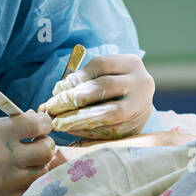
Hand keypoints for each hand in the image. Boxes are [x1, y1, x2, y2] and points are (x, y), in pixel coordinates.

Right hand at [0, 112, 55, 195]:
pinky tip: (13, 180)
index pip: (37, 126)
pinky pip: (25, 193)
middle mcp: (5, 159)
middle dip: (45, 146)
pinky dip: (25, 185)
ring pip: (40, 175)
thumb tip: (26, 124)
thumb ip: (0, 126)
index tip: (40, 126)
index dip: (43, 124)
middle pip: (45, 151)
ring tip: (26, 164)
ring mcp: (4, 184)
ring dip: (38, 167)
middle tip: (36, 145)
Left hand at [38, 53, 154, 139]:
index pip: (101, 65)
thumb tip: (59, 91)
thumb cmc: (113, 86)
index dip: (77, 78)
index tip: (56, 91)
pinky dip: (89, 132)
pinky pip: (112, 131)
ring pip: (110, 113)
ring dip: (80, 119)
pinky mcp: (138, 127)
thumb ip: (82, 80)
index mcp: (131, 64)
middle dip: (75, 100)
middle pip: (106, 87)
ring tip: (59, 123)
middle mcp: (141, 83)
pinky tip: (72, 131)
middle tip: (52, 109)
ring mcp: (142, 106)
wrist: (139, 103)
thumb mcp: (101, 75)